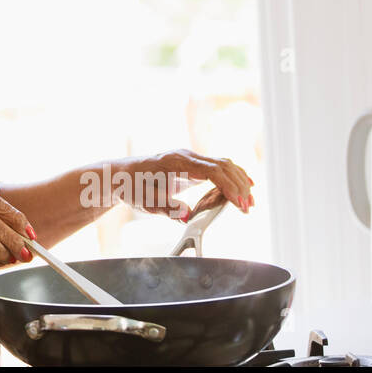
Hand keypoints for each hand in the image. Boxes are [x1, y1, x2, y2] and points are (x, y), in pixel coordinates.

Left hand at [117, 150, 254, 220]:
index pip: (212, 170)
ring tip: (249, 203)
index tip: (238, 203)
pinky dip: (233, 177)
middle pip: (223, 165)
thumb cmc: (132, 186)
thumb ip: (166, 208)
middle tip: (248, 208)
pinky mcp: (192, 165)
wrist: (122, 175)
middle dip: (239, 186)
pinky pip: (218, 168)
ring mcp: (190, 159)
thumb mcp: (145, 201)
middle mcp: (186, 156)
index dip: (228, 186)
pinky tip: (244, 188)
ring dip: (239, 182)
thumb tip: (186, 216)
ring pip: (224, 165)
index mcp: (176, 162)